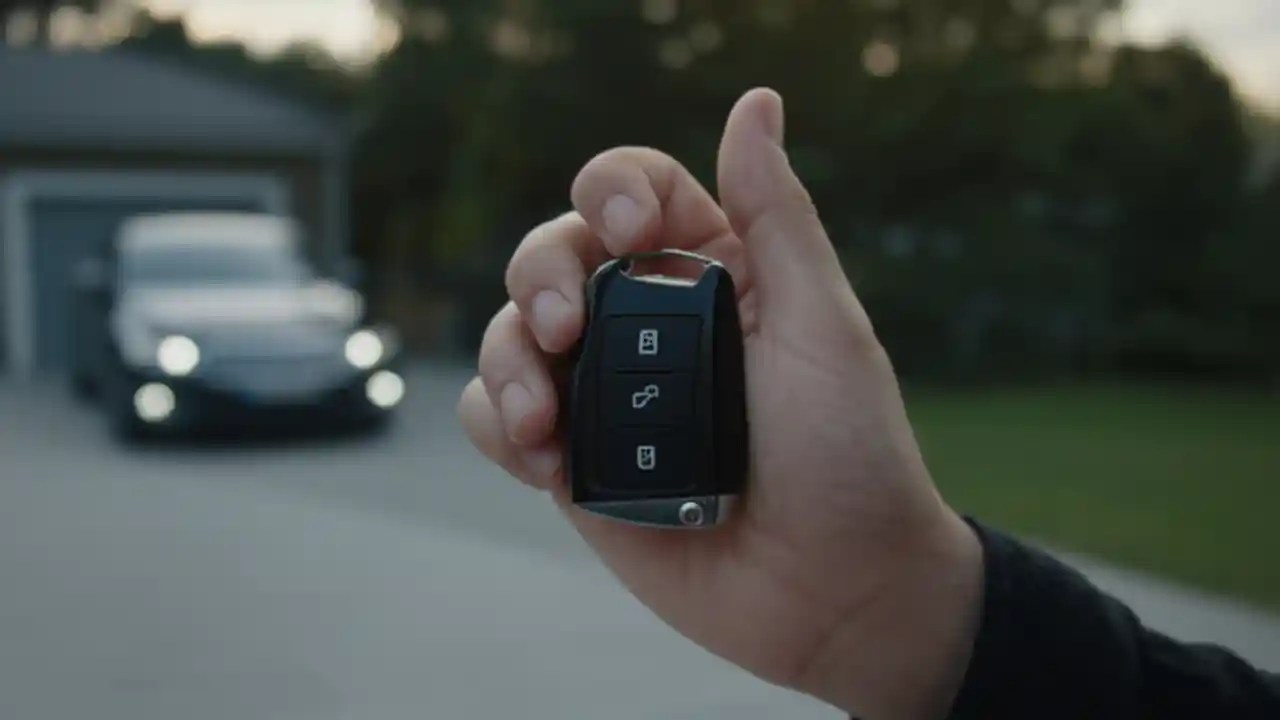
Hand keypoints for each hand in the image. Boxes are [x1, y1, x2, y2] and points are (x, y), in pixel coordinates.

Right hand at [457, 88, 982, 718]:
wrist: (835, 595)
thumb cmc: (850, 458)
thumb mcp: (821, 324)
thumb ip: (776, 215)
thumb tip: (756, 102)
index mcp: (714, 273)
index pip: (633, 193)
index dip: (608, 188)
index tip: (619, 225)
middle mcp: (649, 325)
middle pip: (552, 255)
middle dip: (540, 275)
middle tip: (566, 328)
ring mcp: (608, 396)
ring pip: (510, 333)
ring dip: (507, 359)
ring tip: (543, 417)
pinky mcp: (577, 465)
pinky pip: (498, 417)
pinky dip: (500, 424)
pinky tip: (545, 460)